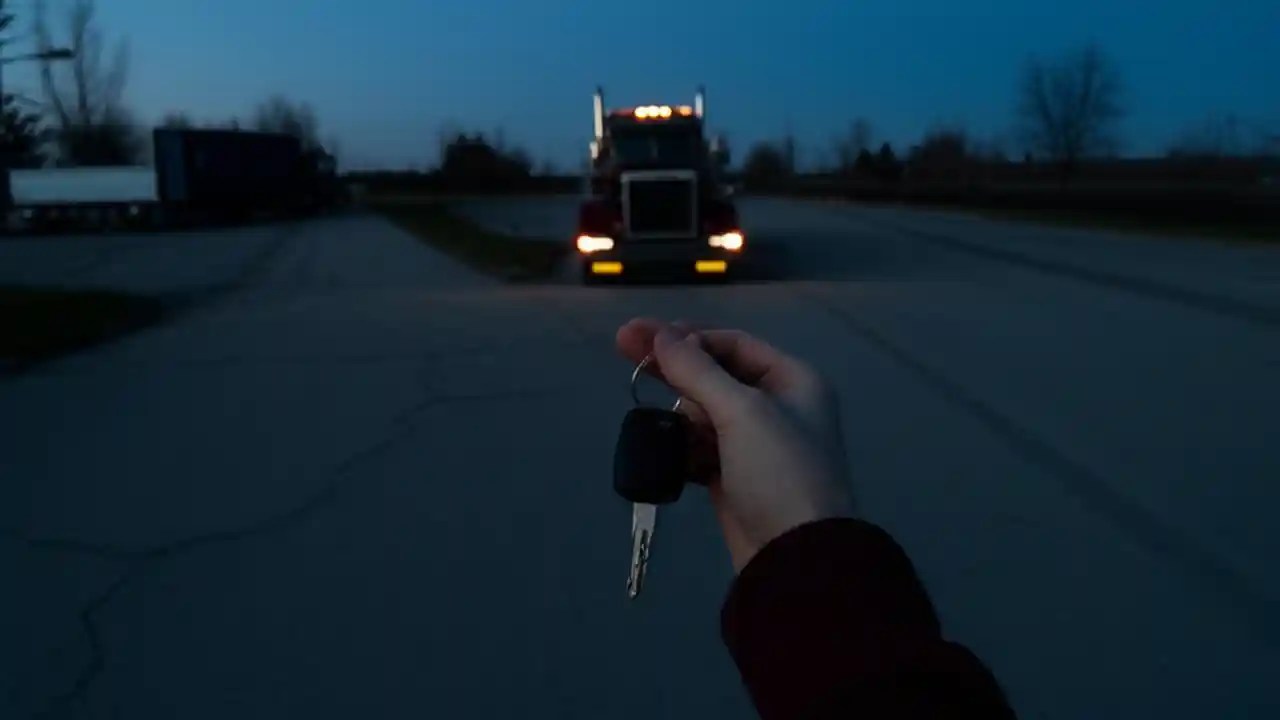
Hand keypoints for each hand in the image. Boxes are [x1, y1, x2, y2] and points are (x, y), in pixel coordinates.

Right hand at [616, 318, 853, 571]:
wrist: (796, 556)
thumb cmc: (779, 472)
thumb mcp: (741, 412)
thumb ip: (698, 370)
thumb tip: (662, 335)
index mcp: (794, 381)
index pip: (733, 344)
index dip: (690, 337)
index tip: (646, 337)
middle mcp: (778, 407)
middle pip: (715, 374)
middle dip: (672, 364)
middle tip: (621, 345)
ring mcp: (755, 445)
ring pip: (704, 412)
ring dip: (678, 411)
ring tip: (653, 418)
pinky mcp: (735, 477)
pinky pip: (700, 447)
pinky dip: (682, 445)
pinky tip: (661, 446)